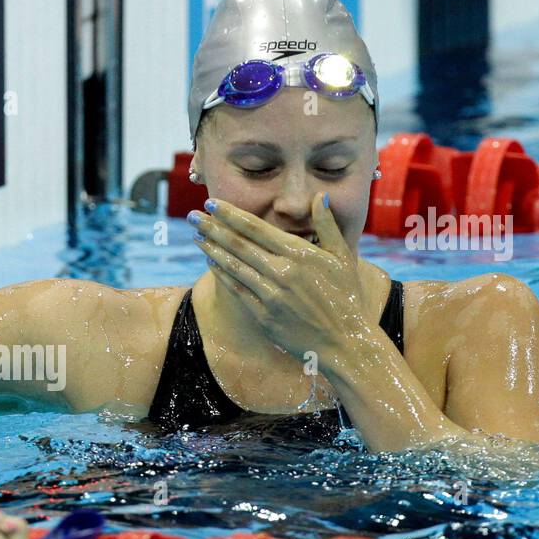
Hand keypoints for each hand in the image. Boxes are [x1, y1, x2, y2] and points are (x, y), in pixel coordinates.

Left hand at [190, 193, 373, 362]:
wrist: (344, 342)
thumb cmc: (346, 297)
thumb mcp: (342, 258)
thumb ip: (328, 225)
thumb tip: (318, 196)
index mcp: (301, 254)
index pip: (256, 228)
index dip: (231, 215)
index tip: (212, 203)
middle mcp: (283, 272)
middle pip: (239, 244)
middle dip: (213, 228)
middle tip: (192, 216)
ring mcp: (271, 295)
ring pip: (234, 266)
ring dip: (212, 249)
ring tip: (196, 236)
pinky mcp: (264, 315)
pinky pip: (237, 290)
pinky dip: (222, 275)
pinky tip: (210, 263)